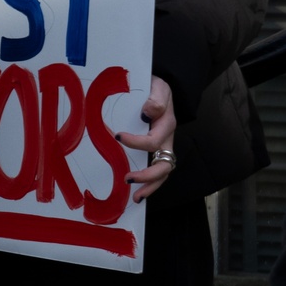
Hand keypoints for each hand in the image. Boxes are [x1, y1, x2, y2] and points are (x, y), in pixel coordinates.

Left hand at [116, 75, 176, 202]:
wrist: (161, 88)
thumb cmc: (158, 88)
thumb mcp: (159, 87)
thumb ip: (156, 99)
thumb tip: (148, 111)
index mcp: (167, 125)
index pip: (153, 141)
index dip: (136, 142)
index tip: (118, 137)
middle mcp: (167, 140)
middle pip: (165, 165)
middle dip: (148, 176)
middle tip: (128, 179)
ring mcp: (163, 148)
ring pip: (163, 173)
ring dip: (150, 186)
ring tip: (136, 198)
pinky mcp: (157, 151)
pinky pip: (157, 171)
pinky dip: (149, 184)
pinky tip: (137, 193)